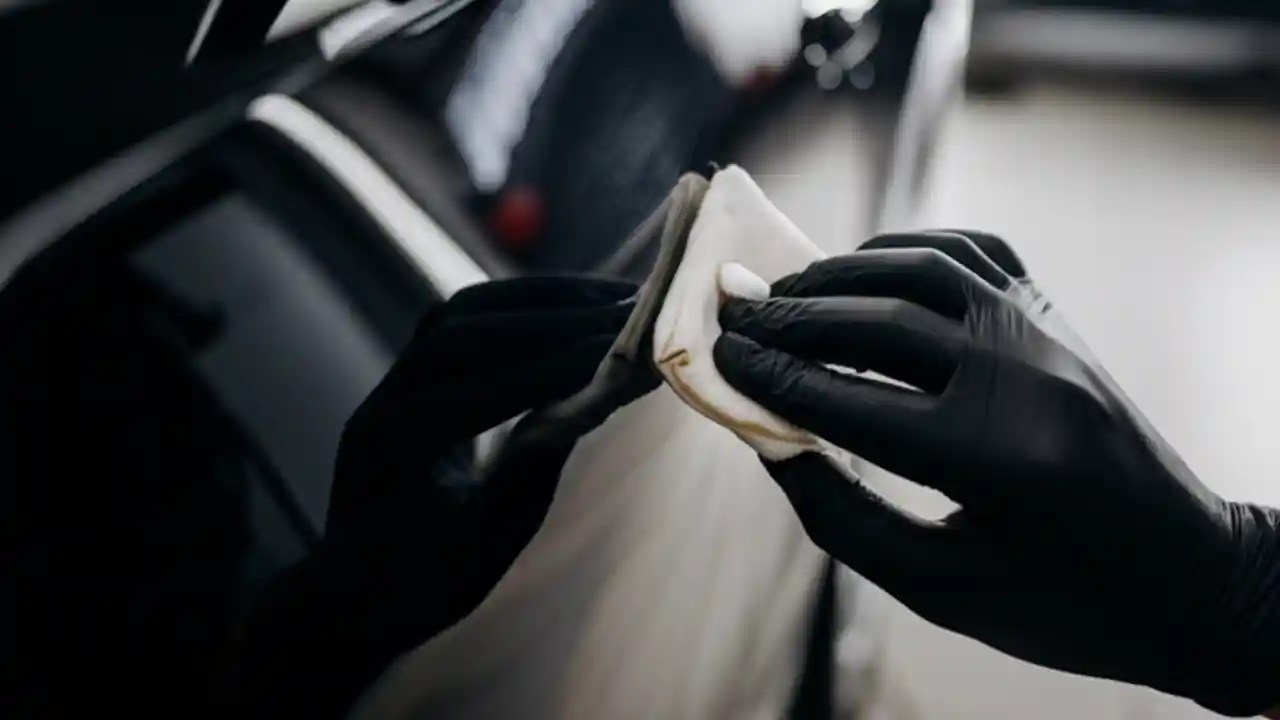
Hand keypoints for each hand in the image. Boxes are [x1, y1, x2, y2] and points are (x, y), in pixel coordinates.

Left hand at [238, 277, 652, 717]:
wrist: (355, 592)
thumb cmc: (422, 584)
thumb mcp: (486, 546)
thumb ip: (532, 470)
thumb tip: (592, 400)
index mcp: (394, 447)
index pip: (481, 387)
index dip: (556, 367)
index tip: (622, 351)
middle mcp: (384, 399)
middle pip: (466, 331)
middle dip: (555, 320)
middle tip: (631, 313)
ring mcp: (393, 381)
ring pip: (464, 312)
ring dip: (541, 300)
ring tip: (613, 299)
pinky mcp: (411, 372)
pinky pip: (464, 321)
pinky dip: (520, 309)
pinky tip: (573, 310)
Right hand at [714, 231, 1279, 715]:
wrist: (1188, 577)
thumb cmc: (1060, 602)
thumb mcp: (939, 587)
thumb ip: (841, 515)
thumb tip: (767, 440)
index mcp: (996, 459)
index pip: (851, 402)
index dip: (773, 379)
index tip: (717, 356)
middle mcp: (1025, 376)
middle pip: (879, 320)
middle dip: (791, 317)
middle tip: (731, 313)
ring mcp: (1048, 333)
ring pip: (922, 267)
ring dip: (841, 272)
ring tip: (783, 292)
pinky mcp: (1058, 316)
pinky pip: (974, 250)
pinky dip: (908, 247)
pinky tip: (863, 269)